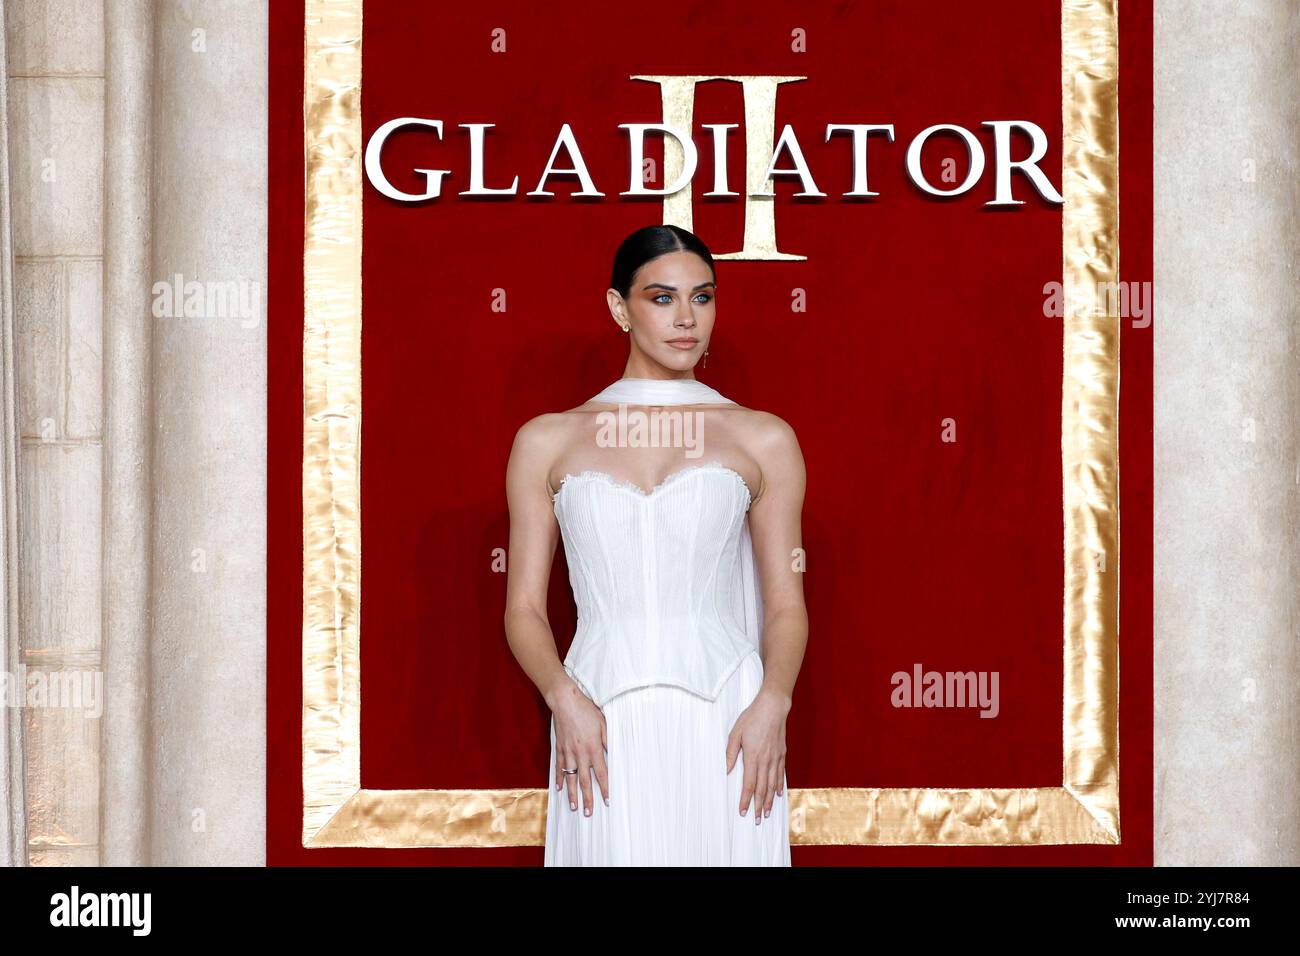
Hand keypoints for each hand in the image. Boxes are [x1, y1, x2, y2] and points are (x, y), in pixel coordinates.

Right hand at [548, 678, 608, 815]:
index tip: (606, 801)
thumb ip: (608, 740)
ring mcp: (568, 752)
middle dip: (587, 798)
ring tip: (573, 807)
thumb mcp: (603, 723)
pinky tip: (560, 789)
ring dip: (572, 794)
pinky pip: (560, 767)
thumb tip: (613, 753)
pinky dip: (560, 779)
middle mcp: (580, 754)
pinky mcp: (559, 748)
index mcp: (594, 748)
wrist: (565, 702)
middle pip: (585, 781)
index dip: (604, 788)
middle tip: (588, 813)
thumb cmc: (586, 711)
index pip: (601, 773)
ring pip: (571, 778)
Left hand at [725, 686, 789, 823]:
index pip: (748, 784)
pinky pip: (780, 774)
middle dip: (758, 806)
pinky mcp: (782, 754)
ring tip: (767, 813)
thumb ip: (730, 753)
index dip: (746, 800)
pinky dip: (778, 786)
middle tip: (756, 820)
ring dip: (769, 800)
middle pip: (762, 789)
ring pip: (772, 785)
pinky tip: (777, 795)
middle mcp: (766, 761)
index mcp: (752, 757)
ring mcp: (775, 758)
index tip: (743, 811)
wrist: (773, 707)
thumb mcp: (735, 733)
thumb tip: (727, 770)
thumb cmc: (752, 718)